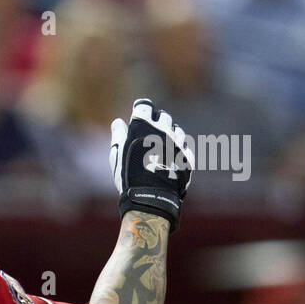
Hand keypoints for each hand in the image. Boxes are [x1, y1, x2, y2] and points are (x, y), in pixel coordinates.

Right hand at [109, 98, 193, 231]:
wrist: (151, 197)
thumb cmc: (128, 175)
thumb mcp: (117, 155)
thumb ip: (119, 135)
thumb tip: (119, 122)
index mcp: (143, 126)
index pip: (145, 106)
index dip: (141, 108)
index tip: (139, 111)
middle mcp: (163, 129)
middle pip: (163, 116)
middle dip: (157, 121)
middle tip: (150, 131)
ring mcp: (178, 142)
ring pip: (177, 130)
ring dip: (170, 134)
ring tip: (161, 146)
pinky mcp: (187, 155)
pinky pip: (184, 147)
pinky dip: (178, 149)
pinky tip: (170, 158)